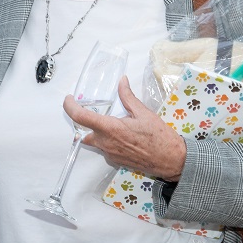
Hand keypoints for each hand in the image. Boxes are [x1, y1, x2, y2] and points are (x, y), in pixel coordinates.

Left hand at [63, 76, 186, 181]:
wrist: (172, 161)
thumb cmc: (160, 137)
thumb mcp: (144, 113)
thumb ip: (128, 97)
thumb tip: (122, 81)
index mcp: (111, 128)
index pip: (80, 117)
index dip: (70, 106)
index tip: (70, 99)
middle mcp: (106, 143)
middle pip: (83, 131)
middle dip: (84, 120)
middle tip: (91, 109)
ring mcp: (110, 154)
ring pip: (94, 141)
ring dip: (97, 131)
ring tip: (111, 122)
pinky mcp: (115, 161)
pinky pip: (104, 149)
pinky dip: (107, 140)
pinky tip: (122, 135)